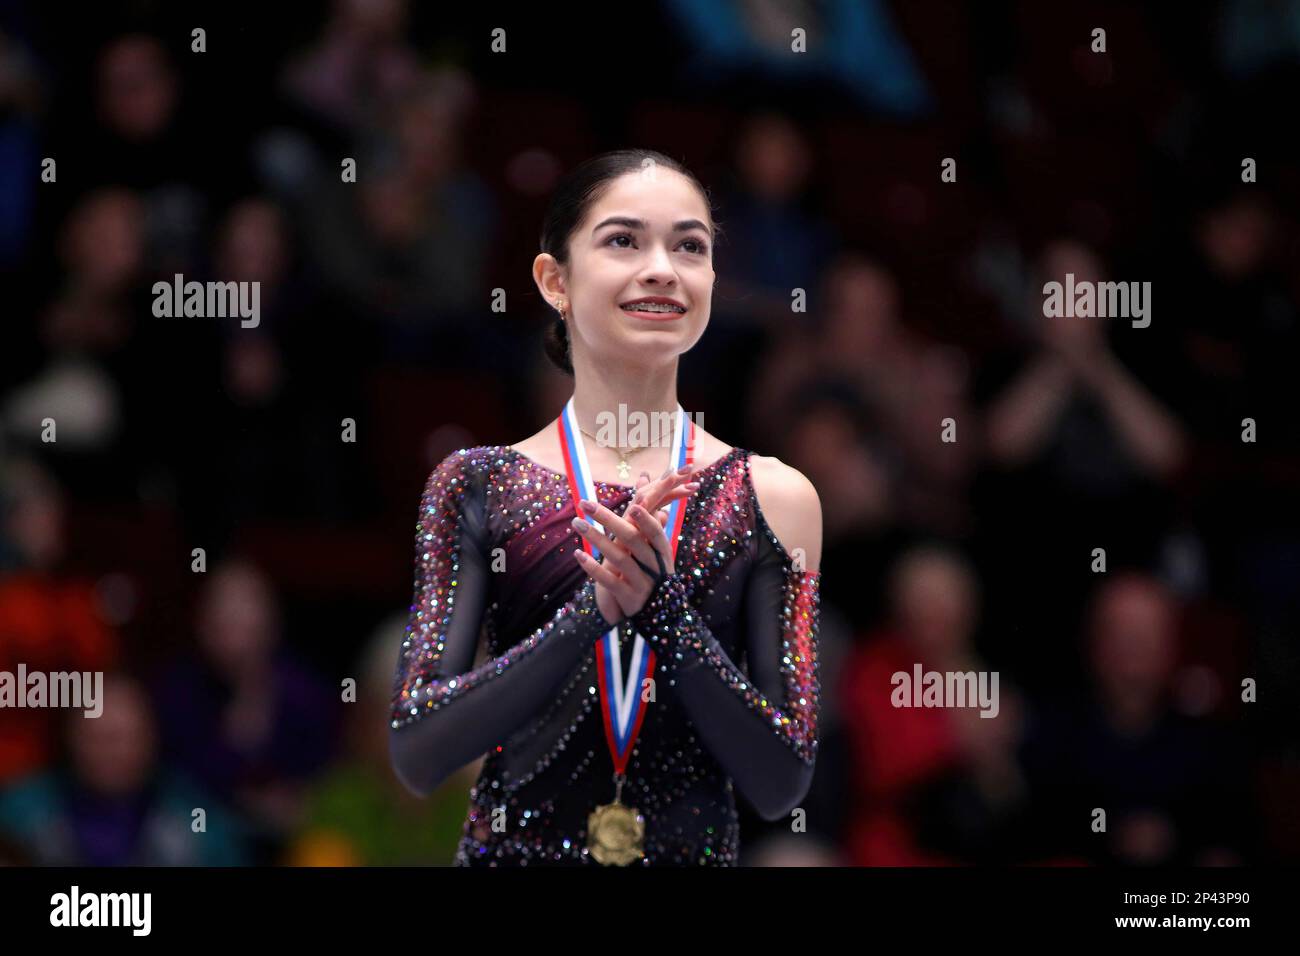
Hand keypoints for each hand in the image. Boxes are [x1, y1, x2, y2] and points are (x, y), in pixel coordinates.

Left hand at [573, 464, 699, 622]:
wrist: (659, 613)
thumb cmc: (652, 569)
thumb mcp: (653, 543)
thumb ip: (647, 511)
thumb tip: (645, 476)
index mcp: (661, 551)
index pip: (655, 532)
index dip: (646, 521)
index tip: (633, 506)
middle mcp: (653, 566)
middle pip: (632, 540)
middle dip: (608, 520)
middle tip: (584, 503)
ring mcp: (641, 583)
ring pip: (619, 558)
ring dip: (596, 538)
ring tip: (576, 522)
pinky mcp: (628, 598)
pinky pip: (609, 581)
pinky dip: (594, 568)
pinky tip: (578, 554)